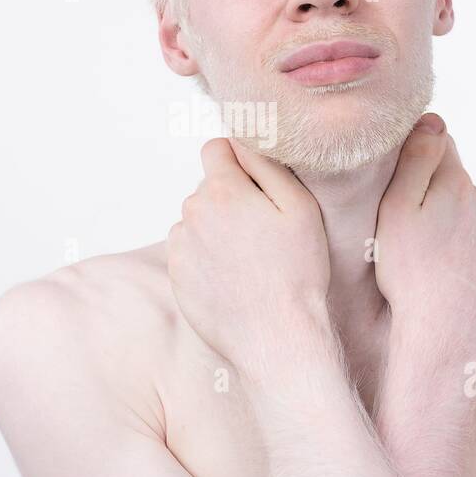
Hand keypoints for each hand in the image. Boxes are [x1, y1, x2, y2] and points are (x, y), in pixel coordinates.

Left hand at [167, 137, 334, 379]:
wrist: (276, 336)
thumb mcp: (299, 208)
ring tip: (250, 259)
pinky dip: (207, 257)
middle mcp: (191, 213)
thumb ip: (267, 165)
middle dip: (231, 198)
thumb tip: (244, 139)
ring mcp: (180, 247)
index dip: (238, 160)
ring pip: (198, 220)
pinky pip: (189, 251)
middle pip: (208, 187)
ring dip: (217, 229)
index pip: (216, 148)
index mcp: (222, 190)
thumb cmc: (296, 272)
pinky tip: (234, 277)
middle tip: (263, 230)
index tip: (257, 183)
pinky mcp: (176, 276)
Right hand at [372, 114, 475, 357]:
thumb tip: (433, 120)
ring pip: (468, 218)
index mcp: (457, 185)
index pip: (441, 144)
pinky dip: (464, 255)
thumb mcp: (397, 210)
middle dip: (433, 194)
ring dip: (449, 227)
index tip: (400, 174)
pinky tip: (444, 276)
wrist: (446, 335)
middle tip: (404, 226)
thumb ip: (416, 161)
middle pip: (455, 184)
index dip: (418, 154)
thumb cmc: (411, 275)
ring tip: (423, 257)